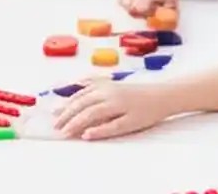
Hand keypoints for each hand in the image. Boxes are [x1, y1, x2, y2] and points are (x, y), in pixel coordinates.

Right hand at [52, 81, 170, 139]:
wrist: (162, 95)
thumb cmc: (147, 112)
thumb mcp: (129, 125)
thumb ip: (106, 130)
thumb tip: (85, 135)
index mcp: (109, 102)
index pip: (85, 115)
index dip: (73, 125)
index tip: (63, 134)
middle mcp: (104, 91)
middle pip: (80, 103)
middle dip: (66, 114)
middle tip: (55, 125)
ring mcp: (106, 84)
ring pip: (82, 93)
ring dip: (68, 102)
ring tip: (56, 110)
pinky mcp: (110, 82)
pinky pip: (90, 81)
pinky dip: (79, 84)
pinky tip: (72, 85)